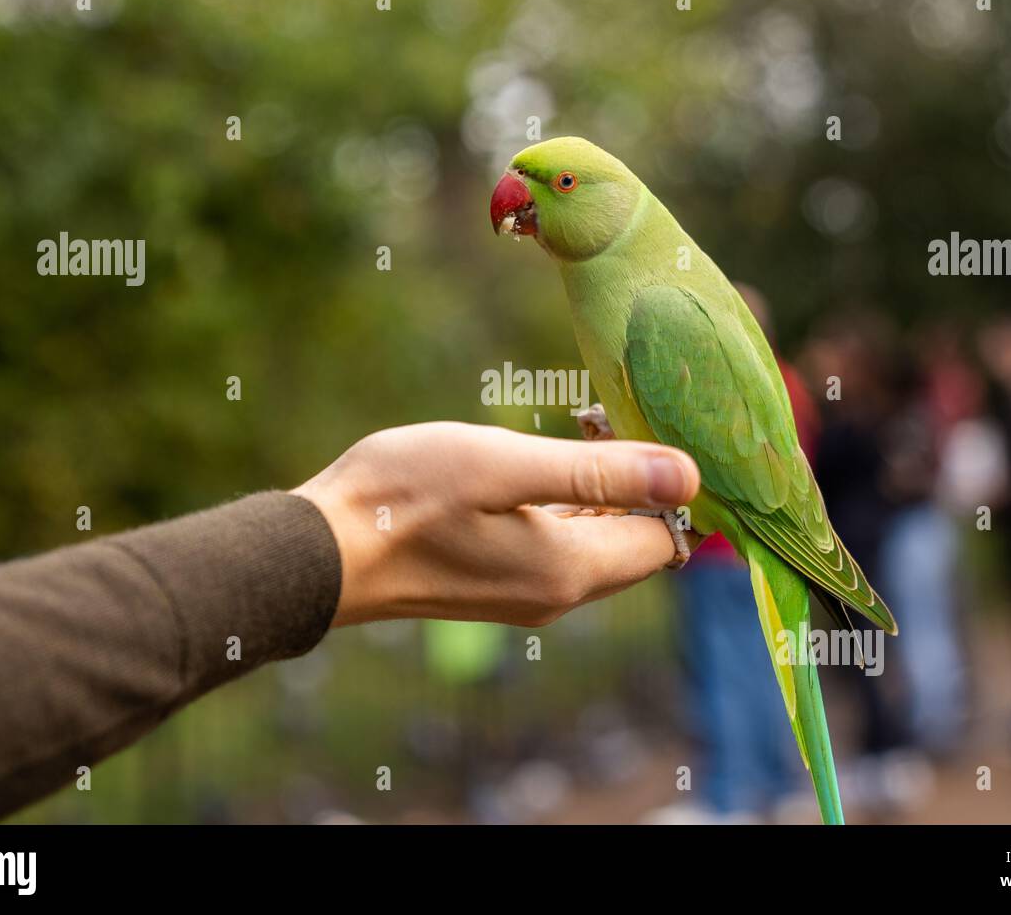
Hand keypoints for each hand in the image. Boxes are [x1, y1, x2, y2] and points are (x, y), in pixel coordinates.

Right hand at [291, 422, 699, 626]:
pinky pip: (559, 546)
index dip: (672, 486)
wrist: (320, 553)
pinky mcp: (496, 583)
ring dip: (602, 492)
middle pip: (636, 543)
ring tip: (578, 427)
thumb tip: (690, 475)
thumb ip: (598, 473)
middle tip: (606, 416)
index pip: (667, 539)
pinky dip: (567, 507)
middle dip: (639, 485)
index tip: (645, 427)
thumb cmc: (404, 497)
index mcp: (571, 571)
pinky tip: (540, 462)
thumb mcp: (504, 466)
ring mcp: (525, 594)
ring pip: (597, 543)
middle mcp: (557, 595)